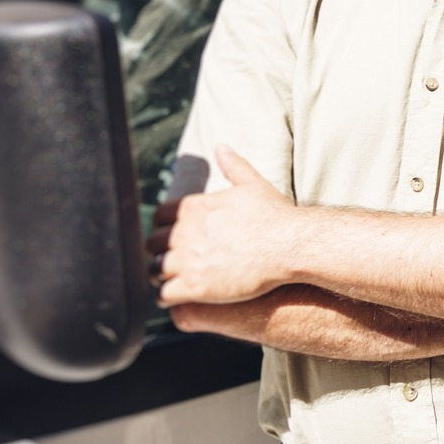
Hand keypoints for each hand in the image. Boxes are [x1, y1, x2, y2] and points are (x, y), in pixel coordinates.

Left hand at [152, 145, 300, 306]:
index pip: (158, 216)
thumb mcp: (253, 184)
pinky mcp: (195, 286)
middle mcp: (185, 232)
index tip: (171, 236)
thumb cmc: (276, 217)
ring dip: (160, 274)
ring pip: (154, 269)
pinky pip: (164, 294)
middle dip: (158, 251)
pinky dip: (164, 297)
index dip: (164, 227)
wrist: (291, 245)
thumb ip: (233, 165)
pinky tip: (171, 297)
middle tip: (168, 259)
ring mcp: (188, 260)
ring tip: (168, 279)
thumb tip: (221, 147)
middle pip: (152, 243)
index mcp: (194, 207)